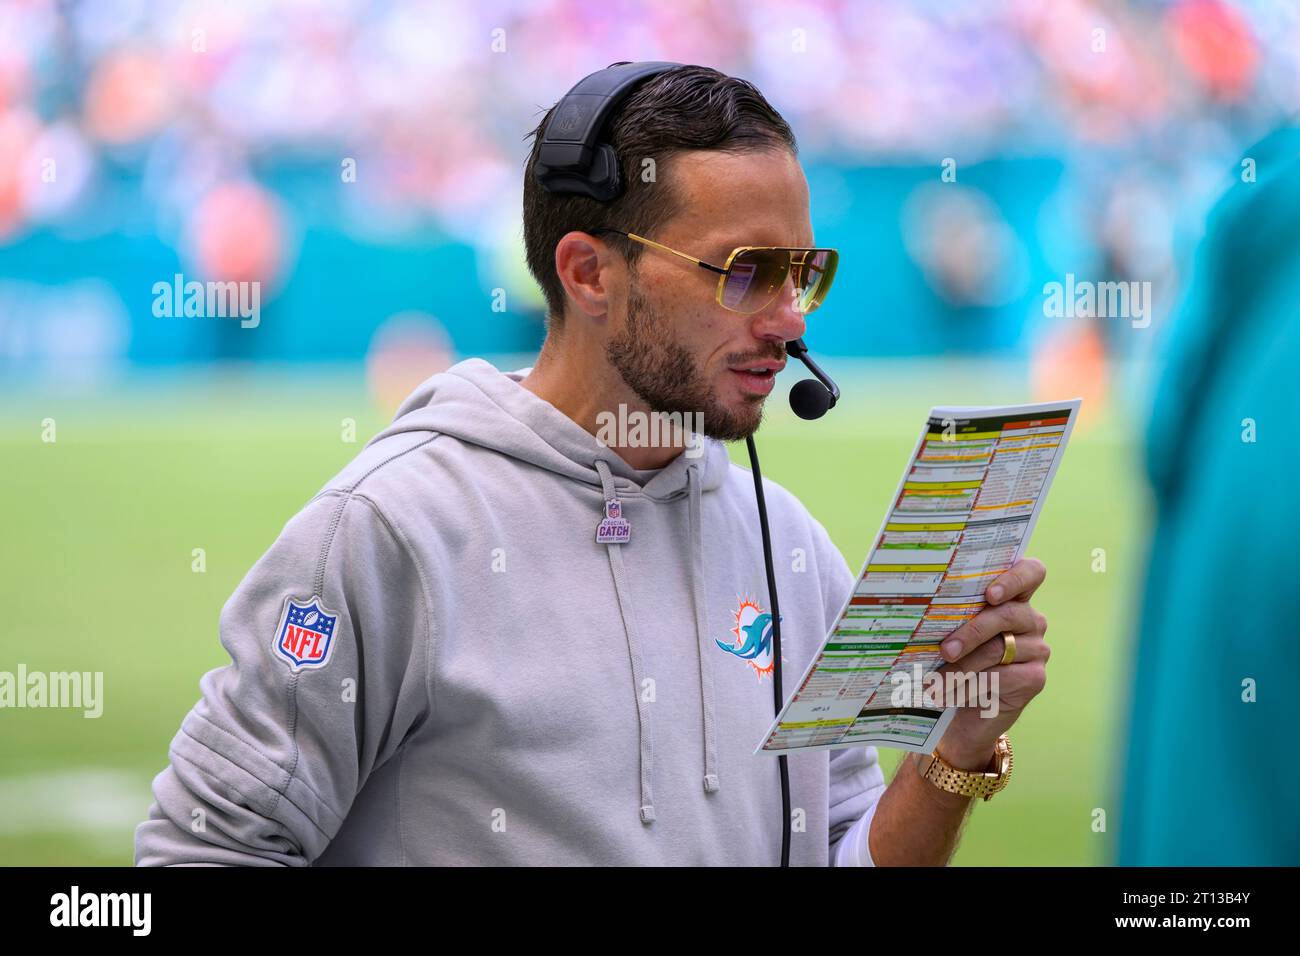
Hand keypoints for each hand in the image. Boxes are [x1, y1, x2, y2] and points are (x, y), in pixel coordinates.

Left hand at [929, 558, 1049, 769]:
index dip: (1015, 578)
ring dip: (963, 665)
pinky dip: (971, 686)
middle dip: (971, 632)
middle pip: (1007, 615)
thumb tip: (922, 608)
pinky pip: (1003, 677)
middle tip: (945, 650)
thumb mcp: (953, 633)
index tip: (989, 594)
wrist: (968, 710)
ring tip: (936, 680)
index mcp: (1014, 597)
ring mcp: (1037, 648)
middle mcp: (1031, 619)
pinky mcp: (1035, 677)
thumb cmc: (956, 660)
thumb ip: (953, 616)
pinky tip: (951, 693)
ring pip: (999, 649)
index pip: (1031, 572)